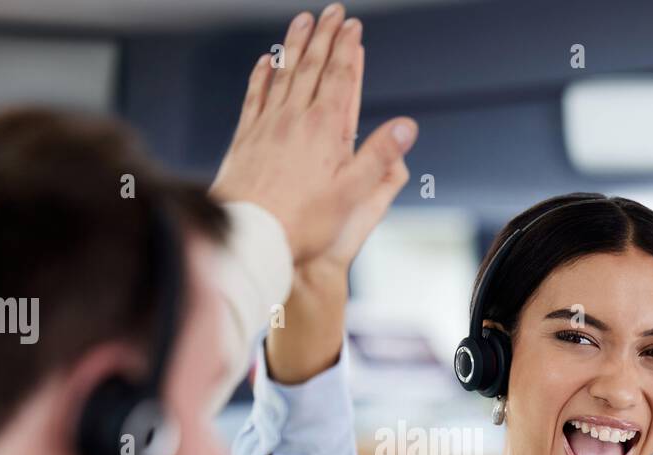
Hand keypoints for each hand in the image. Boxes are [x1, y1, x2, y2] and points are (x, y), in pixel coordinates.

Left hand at [210, 3, 417, 263]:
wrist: (250, 235)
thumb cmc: (302, 222)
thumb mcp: (351, 194)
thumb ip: (379, 157)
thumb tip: (407, 127)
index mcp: (325, 129)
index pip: (340, 77)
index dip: (348, 49)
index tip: (352, 26)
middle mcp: (294, 118)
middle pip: (312, 66)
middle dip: (324, 36)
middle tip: (332, 11)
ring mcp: (267, 125)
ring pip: (283, 74)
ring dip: (295, 45)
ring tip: (302, 21)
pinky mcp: (245, 138)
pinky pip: (254, 96)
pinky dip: (262, 75)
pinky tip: (265, 62)